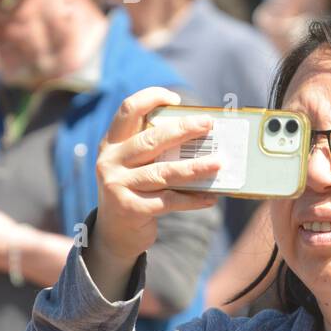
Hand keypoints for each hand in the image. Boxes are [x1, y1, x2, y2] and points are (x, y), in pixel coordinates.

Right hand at [92, 87, 221, 265]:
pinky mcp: (129, 208)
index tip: (176, 98)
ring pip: (163, 172)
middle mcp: (110, 161)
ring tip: (219, 163)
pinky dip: (192, 199)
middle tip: (209, 124)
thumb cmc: (135, 189)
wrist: (114, 232)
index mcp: (112, 143)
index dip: (150, 98)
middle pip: (151, 140)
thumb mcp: (135, 165)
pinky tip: (211, 197)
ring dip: (195, 168)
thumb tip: (203, 137)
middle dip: (183, 130)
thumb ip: (156, 150)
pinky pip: (168, 201)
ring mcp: (117, 185)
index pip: (128, 110)